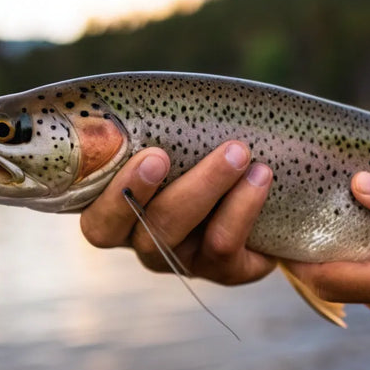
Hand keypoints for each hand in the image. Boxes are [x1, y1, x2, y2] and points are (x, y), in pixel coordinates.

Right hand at [79, 141, 276, 284]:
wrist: (271, 194)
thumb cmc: (200, 152)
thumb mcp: (173, 141)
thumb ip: (153, 130)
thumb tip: (132, 98)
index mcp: (121, 217)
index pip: (98, 222)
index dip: (116, 195)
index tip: (149, 155)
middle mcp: (147, 244)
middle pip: (146, 228)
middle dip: (163, 189)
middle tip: (173, 153)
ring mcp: (185, 261)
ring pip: (182, 235)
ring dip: (208, 188)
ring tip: (239, 153)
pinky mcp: (224, 271)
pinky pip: (224, 246)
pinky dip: (243, 207)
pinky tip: (261, 177)